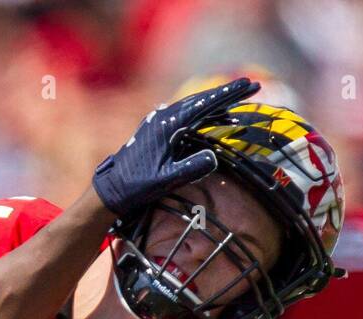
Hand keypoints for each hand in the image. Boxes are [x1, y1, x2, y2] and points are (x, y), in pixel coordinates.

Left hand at [92, 77, 259, 229]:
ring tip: (239, 101)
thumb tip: (213, 158)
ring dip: (216, 104)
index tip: (249, 86)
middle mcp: (164, 117)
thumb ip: (189, 169)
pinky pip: (186, 116)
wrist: (111, 188)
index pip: (205, 104)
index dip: (228, 95)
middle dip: (227, 94)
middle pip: (202, 100)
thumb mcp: (165, 180)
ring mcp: (159, 121)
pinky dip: (203, 115)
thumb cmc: (137, 185)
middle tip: (251, 86)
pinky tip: (215, 118)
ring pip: (194, 107)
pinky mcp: (157, 129)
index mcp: (168, 124)